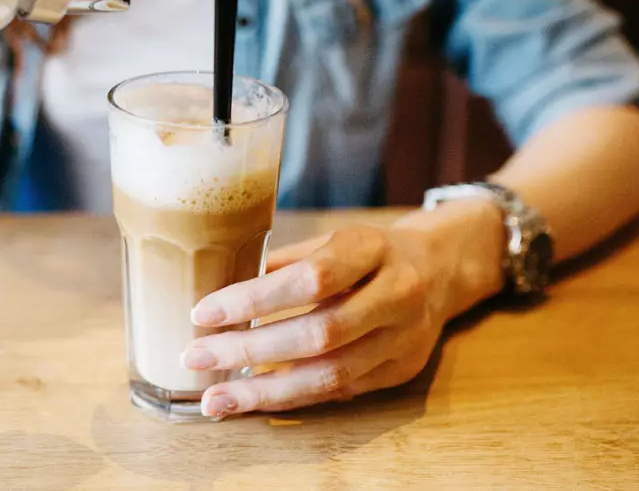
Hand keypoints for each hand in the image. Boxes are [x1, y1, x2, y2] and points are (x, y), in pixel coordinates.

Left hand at [181, 200, 506, 416]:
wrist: (440, 269)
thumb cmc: (367, 253)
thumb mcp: (330, 240)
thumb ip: (281, 265)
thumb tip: (217, 291)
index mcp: (372, 248)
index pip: (311, 279)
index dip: (255, 298)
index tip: (205, 312)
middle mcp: (397, 292)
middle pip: (319, 333)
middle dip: (250, 350)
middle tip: (198, 356)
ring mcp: (405, 337)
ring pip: (331, 374)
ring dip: (266, 390)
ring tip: (216, 397)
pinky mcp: (402, 370)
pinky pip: (341, 391)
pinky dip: (293, 398)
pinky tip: (254, 399)